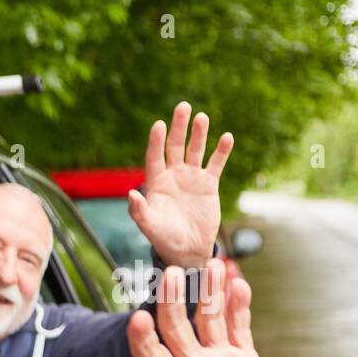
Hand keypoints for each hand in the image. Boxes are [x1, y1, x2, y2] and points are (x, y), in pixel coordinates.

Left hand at [127, 260, 262, 356]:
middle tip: (170, 272)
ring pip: (209, 319)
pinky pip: (239, 327)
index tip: (135, 318)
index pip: (150, 355)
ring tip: (212, 264)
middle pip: (177, 327)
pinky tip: (238, 284)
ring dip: (209, 292)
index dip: (142, 338)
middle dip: (172, 300)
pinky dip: (239, 307)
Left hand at [128, 102, 232, 268]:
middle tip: (183, 106)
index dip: (156, 141)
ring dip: (199, 134)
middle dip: (178, 127)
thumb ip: (138, 211)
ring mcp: (191, 178)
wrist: (187, 249)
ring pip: (195, 151)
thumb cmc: (163, 238)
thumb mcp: (149, 226)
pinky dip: (221, 151)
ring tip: (202, 117)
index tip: (158, 124)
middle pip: (175, 146)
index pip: (155, 157)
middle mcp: (173, 176)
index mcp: (156, 183)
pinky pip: (216, 164)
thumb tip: (131, 193)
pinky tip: (226, 137)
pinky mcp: (209, 184)